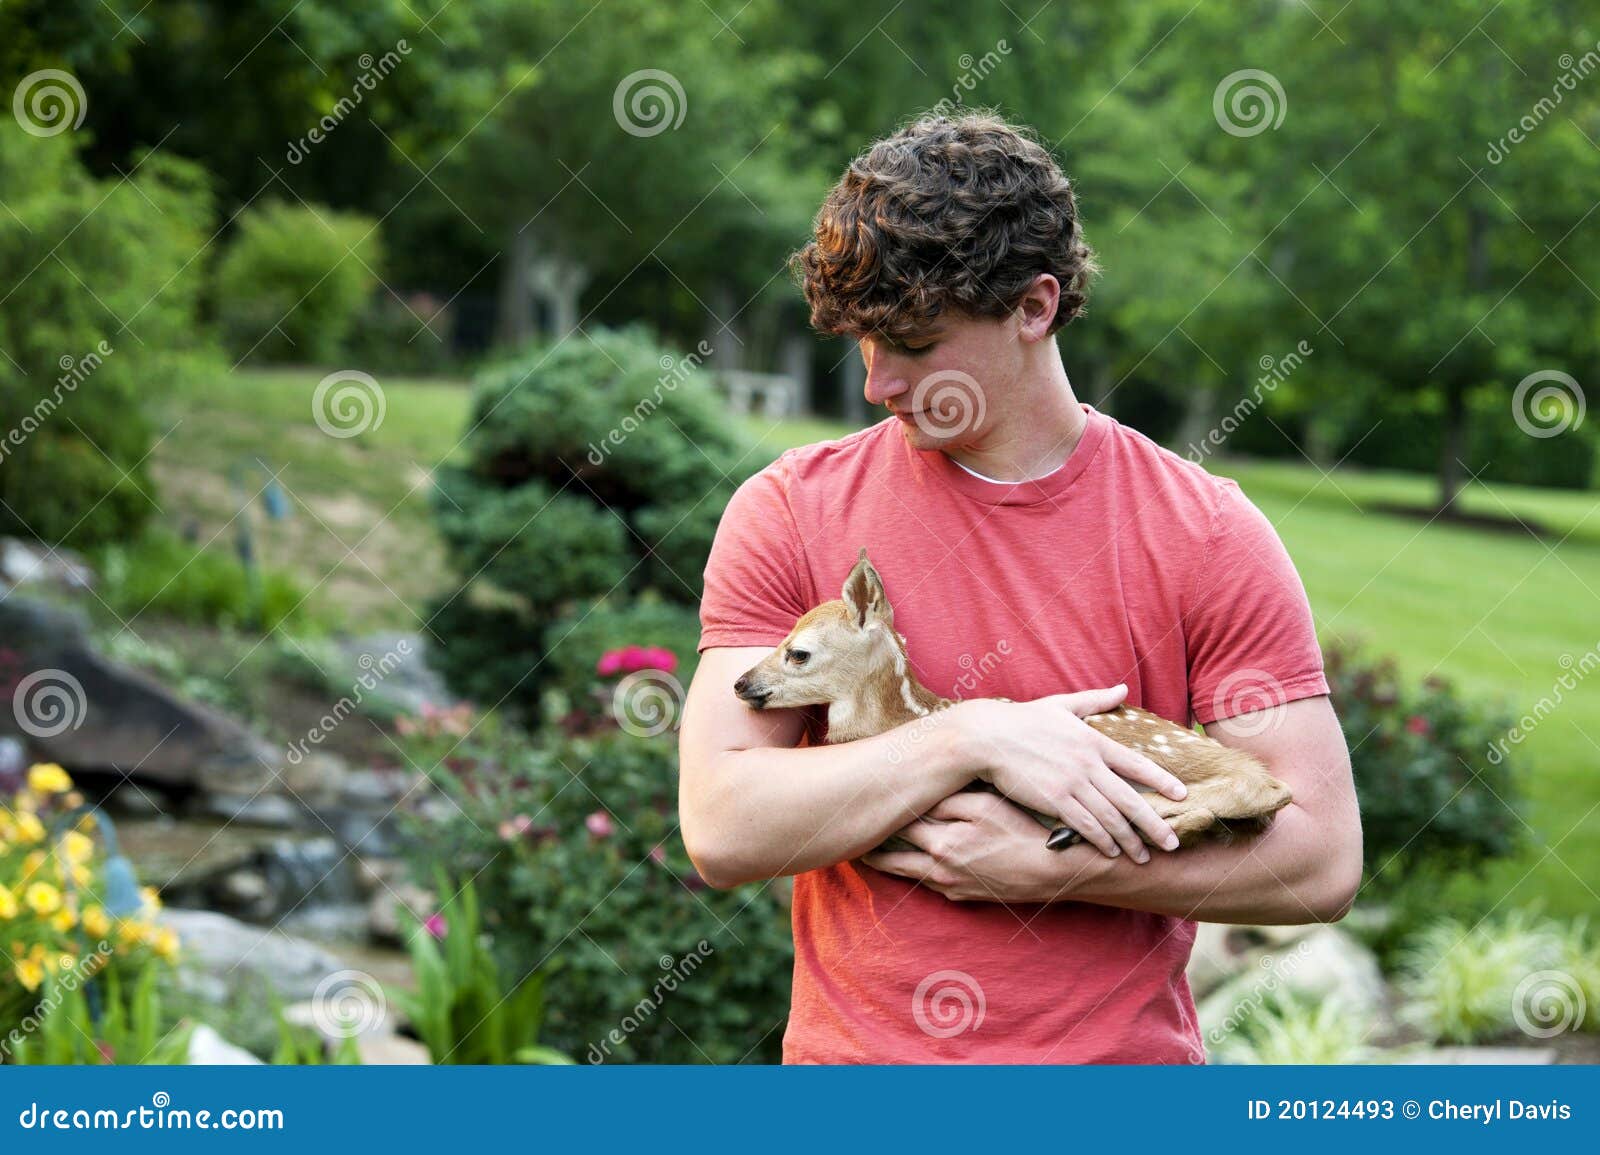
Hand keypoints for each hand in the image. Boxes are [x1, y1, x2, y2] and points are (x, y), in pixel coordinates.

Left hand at [861, 790, 1083, 901]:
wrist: (1057, 871)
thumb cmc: (1025, 830)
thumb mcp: (987, 805)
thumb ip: (948, 800)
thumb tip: (915, 795)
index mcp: (942, 842)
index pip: (899, 824)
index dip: (879, 812)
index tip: (860, 802)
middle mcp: (940, 868)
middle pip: (894, 854)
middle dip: (872, 843)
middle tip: (847, 833)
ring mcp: (951, 886)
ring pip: (907, 872)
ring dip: (885, 861)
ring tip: (864, 852)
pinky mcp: (963, 897)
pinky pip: (928, 883)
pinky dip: (911, 872)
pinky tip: (903, 862)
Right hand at [950, 685, 1187, 860]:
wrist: (988, 738)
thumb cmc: (1023, 720)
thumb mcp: (1062, 704)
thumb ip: (1096, 700)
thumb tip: (1123, 689)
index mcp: (1094, 741)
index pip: (1137, 764)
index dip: (1162, 781)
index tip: (1182, 796)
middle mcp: (1088, 764)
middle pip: (1131, 799)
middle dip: (1154, 824)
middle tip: (1172, 842)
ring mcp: (1072, 784)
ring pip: (1111, 818)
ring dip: (1130, 840)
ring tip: (1143, 856)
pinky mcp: (1054, 801)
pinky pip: (1085, 826)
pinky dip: (1102, 840)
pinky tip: (1111, 851)